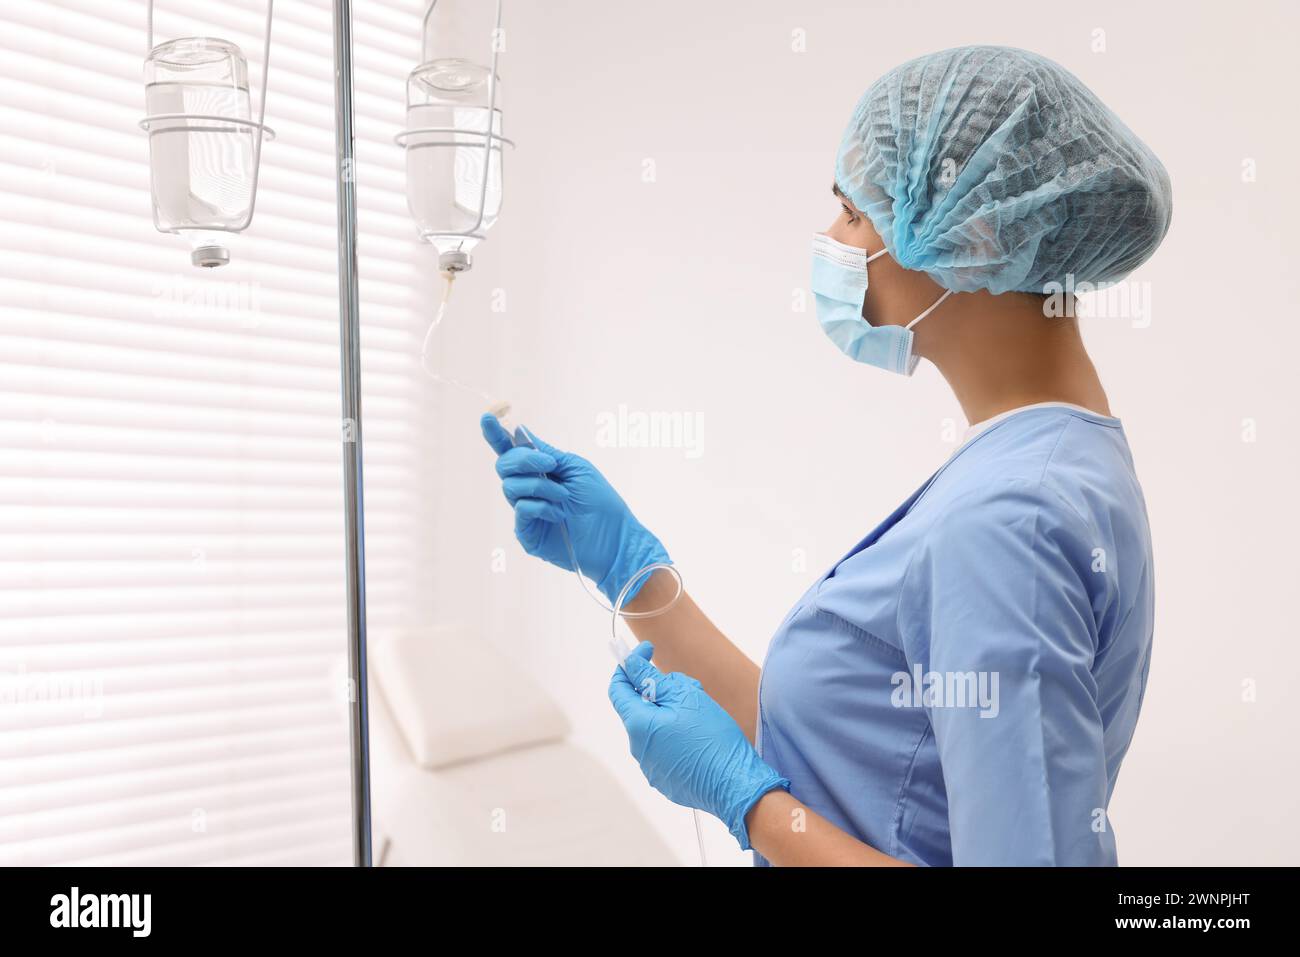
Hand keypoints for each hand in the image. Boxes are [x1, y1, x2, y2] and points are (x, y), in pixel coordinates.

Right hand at [480, 414, 669, 603]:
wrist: (613, 537)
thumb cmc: (600, 502)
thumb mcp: (574, 467)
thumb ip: (546, 452)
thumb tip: (519, 431)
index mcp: (540, 471)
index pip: (511, 450)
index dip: (496, 435)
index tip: (486, 417)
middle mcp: (529, 489)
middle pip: (503, 465)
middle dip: (524, 460)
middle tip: (550, 465)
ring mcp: (526, 511)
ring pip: (510, 486)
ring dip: (540, 486)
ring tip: (563, 496)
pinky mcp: (527, 532)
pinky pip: (520, 508)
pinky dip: (540, 506)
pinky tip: (558, 515)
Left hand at [608, 642, 788, 849]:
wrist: (736, 785)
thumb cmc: (713, 738)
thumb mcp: (686, 697)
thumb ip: (653, 678)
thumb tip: (631, 664)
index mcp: (638, 726)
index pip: (618, 689)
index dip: (629, 666)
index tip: (646, 652)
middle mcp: (638, 749)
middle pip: (640, 708)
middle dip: (660, 691)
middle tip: (689, 687)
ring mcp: (651, 768)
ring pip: (654, 728)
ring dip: (670, 714)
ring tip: (700, 714)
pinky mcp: (666, 779)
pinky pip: (664, 749)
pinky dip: (675, 736)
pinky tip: (700, 737)